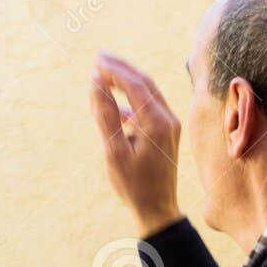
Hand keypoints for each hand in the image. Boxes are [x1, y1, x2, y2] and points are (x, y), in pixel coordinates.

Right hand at [90, 51, 181, 236]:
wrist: (157, 210)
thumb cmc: (133, 185)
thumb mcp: (114, 150)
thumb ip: (105, 114)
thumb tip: (96, 83)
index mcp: (157, 122)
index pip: (135, 85)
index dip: (114, 71)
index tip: (95, 62)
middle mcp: (168, 119)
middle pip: (144, 83)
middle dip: (121, 69)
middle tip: (99, 57)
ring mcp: (170, 125)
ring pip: (148, 94)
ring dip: (127, 82)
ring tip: (104, 76)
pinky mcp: (167, 133)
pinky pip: (149, 108)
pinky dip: (132, 102)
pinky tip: (117, 109)